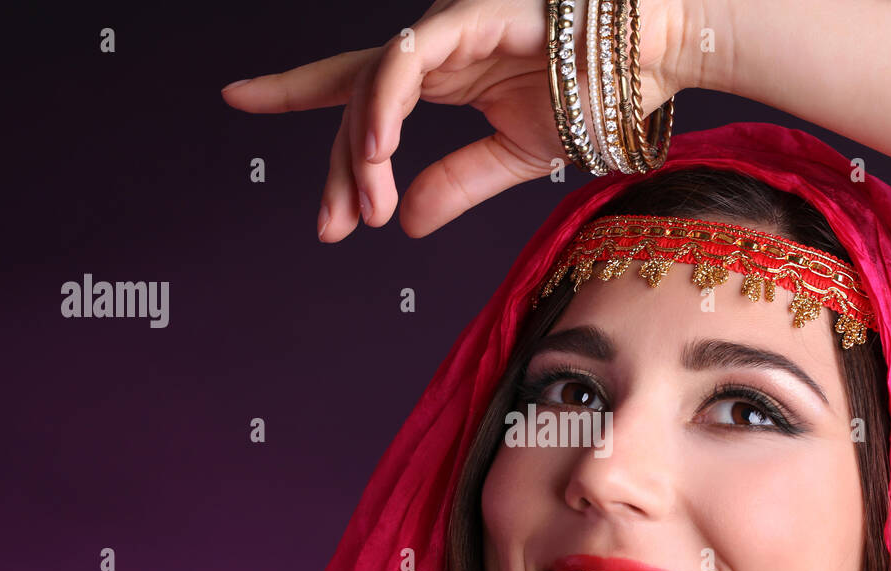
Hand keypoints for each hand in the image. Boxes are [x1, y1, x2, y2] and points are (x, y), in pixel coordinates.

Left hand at [220, 0, 695, 241]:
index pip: (354, 85)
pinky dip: (384, 108)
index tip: (236, 96)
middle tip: (332, 229)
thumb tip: (408, 223)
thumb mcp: (515, 159)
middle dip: (338, 170)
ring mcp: (444, 26)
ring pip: (371, 85)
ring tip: (365, 211)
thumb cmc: (594, 96)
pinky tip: (378, 155)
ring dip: (361, 153)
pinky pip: (404, 61)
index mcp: (441, 74)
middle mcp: (431, 46)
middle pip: (355, 104)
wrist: (654, 60)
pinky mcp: (464, 16)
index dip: (294, 90)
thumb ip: (458, 184)